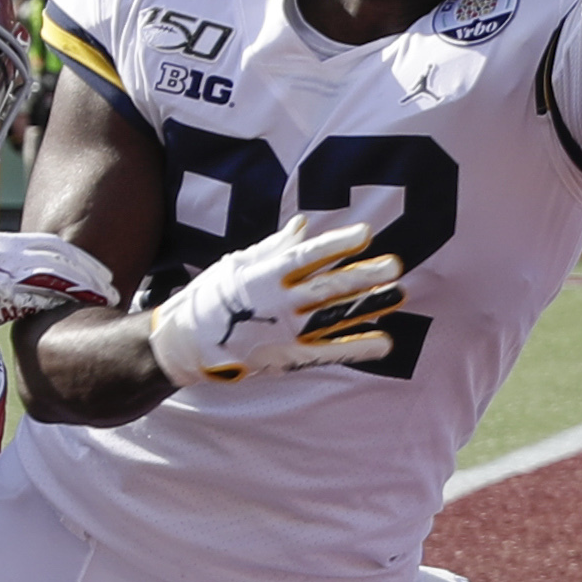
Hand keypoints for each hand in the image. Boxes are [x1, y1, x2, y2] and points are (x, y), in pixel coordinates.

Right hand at [148, 214, 403, 386]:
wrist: (183, 346)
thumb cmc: (210, 298)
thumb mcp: (237, 264)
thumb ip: (275, 246)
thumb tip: (304, 224)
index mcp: (263, 274)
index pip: (307, 256)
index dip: (337, 244)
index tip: (366, 233)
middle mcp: (277, 302)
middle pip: (328, 287)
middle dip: (362, 275)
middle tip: (395, 265)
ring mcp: (284, 332)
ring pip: (334, 317)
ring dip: (368, 307)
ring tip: (398, 294)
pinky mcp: (287, 358)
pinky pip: (327, 352)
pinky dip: (356, 348)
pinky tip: (384, 342)